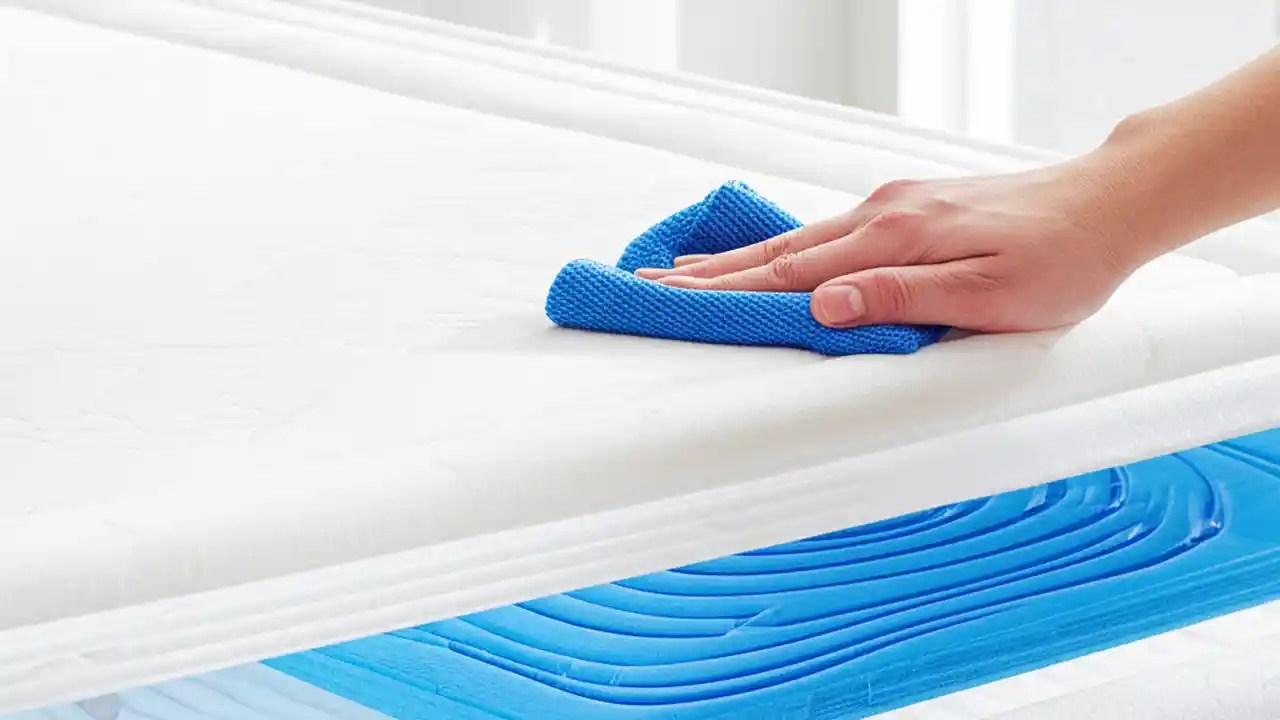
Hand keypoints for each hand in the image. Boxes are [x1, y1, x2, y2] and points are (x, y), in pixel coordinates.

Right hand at [636, 156, 1164, 331]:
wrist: (1106, 204)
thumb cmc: (1059, 258)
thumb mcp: (988, 294)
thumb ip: (901, 298)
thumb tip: (823, 305)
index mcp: (894, 240)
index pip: (791, 274)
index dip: (727, 291)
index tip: (672, 297)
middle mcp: (883, 214)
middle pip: (778, 251)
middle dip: (711, 272)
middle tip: (653, 281)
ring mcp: (893, 206)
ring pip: (798, 238)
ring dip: (740, 259)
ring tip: (691, 271)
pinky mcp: (908, 206)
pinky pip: (827, 230)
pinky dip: (783, 247)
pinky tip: (771, 255)